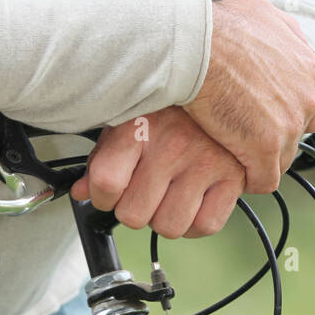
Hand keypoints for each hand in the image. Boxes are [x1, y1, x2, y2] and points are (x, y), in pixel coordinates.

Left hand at [69, 105, 245, 238]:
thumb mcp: (125, 122)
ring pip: (169, 226)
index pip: (106, 183)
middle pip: (134, 214)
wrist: (221, 87)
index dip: (101, 196)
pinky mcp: (233, 178)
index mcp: (140, 125)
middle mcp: (173, 144)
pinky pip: (205, 225)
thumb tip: (82, 191)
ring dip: (164, 218)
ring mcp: (205, 162)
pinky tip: (190, 201)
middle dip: (133, 208)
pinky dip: (195, 223)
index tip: (108, 191)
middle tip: (142, 190)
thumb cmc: (168, 109)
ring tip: (167, 195)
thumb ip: (103, 158)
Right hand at [182, 0, 314, 194]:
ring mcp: (289, 124)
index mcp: (311, 69)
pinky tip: (230, 170)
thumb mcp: (264, 15)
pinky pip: (264, 179)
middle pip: (297, 133)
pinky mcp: (265, 147)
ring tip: (232, 152)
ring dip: (258, 159)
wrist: (195, 43)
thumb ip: (283, 32)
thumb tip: (284, 36)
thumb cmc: (218, 25)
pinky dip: (248, 179)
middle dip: (273, 136)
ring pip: (281, 158)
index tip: (259, 115)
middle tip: (244, 134)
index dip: (281, 112)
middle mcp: (308, 97)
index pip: (308, 106)